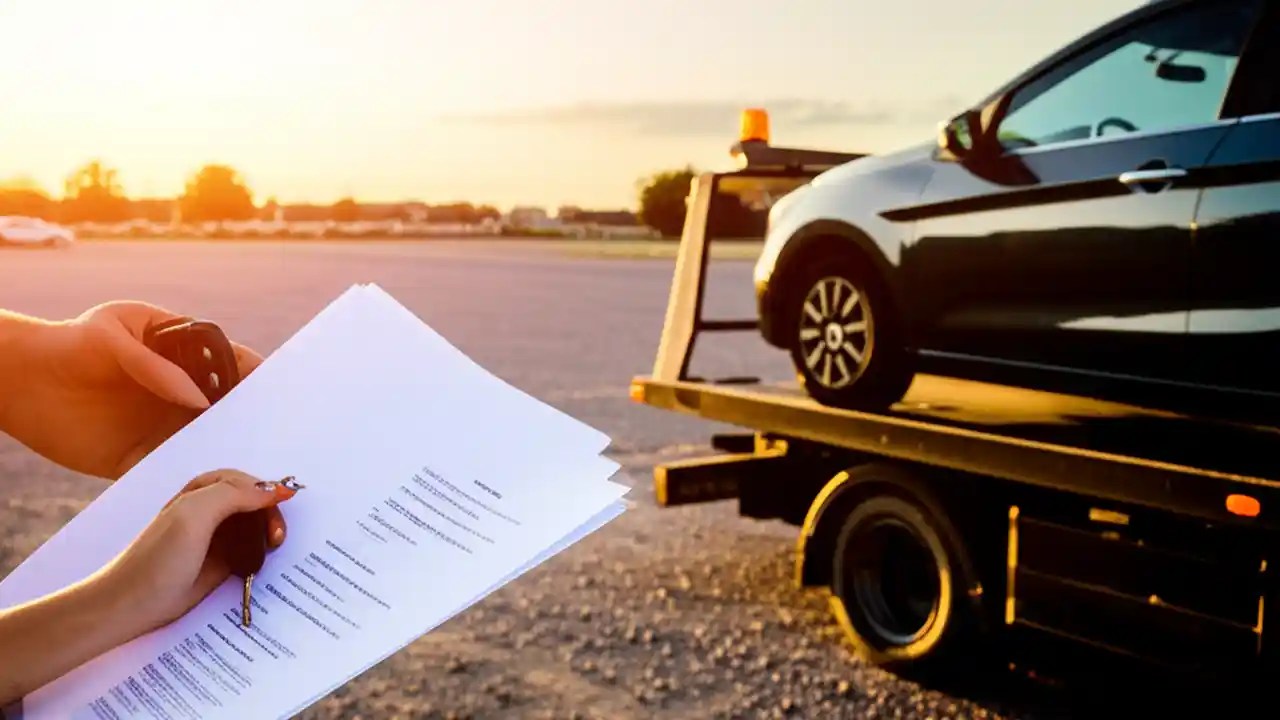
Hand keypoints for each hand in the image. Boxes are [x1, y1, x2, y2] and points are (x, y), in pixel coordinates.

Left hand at [0, 470, 294, 703]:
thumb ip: (234, 494)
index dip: (268, 491)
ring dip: (270, 533)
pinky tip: (268, 561)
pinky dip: (263, 553)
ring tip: (275, 549)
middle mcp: (212, 510)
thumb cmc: (159, 557)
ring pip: (255, 526)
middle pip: (256, 502)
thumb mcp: (194, 515)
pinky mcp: (221, 562)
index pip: (248, 481)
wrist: (131, 604)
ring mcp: (216, 537)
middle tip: (278, 537)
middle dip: (272, 514)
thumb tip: (276, 489)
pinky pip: (250, 550)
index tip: (286, 506)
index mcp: (203, 491)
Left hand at [1, 301, 261, 478]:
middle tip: (276, 436)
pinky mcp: (138, 457)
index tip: (277, 391)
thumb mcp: (114, 333)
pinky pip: (172, 471)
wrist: (21, 380)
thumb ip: (156, 365)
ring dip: (226, 454)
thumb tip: (198, 400)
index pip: (231, 364)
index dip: (256, 376)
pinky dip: (189, 480)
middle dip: (253, 420)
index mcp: (182, 358)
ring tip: (250, 469)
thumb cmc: (70, 342)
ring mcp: (161, 427)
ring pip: (206, 443)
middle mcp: (179, 395)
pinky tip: (206, 489)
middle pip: (229, 409)